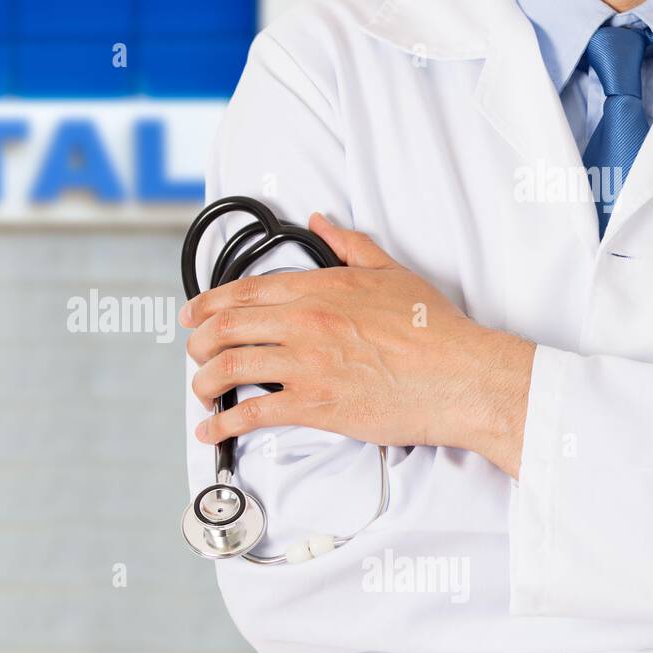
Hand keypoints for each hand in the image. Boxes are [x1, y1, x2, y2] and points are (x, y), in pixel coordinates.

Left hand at [182, 214, 535, 477]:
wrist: (460, 375)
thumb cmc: (434, 330)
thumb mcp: (390, 272)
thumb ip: (349, 246)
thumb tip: (322, 222)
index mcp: (318, 289)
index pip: (243, 292)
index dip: (206, 304)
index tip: (192, 314)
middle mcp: (303, 323)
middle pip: (225, 329)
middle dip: (198, 343)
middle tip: (194, 354)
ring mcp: (305, 364)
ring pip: (229, 368)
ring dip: (203, 382)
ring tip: (202, 391)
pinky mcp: (313, 404)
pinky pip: (253, 413)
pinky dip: (223, 423)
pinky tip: (212, 430)